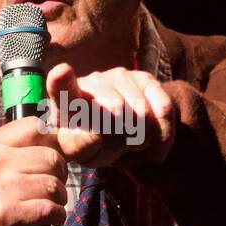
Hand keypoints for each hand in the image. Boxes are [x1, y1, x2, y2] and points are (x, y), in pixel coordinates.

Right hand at [0, 116, 68, 225]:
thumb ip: (22, 151)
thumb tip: (65, 138)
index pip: (34, 127)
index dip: (51, 144)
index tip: (48, 162)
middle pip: (51, 157)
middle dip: (60, 175)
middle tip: (50, 189)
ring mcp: (0, 188)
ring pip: (54, 185)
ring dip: (59, 198)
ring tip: (49, 205)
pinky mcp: (9, 214)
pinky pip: (51, 209)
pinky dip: (57, 216)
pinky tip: (48, 219)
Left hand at [43, 63, 177, 167]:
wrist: (113, 133)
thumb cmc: (90, 141)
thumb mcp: (80, 151)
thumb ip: (82, 145)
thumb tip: (96, 133)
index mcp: (66, 100)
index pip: (62, 87)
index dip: (62, 81)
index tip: (61, 74)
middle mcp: (93, 81)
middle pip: (116, 114)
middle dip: (120, 140)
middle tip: (114, 145)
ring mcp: (120, 76)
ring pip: (142, 115)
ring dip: (141, 139)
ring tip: (129, 140)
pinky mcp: (145, 79)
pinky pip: (164, 109)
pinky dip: (163, 134)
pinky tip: (153, 143)